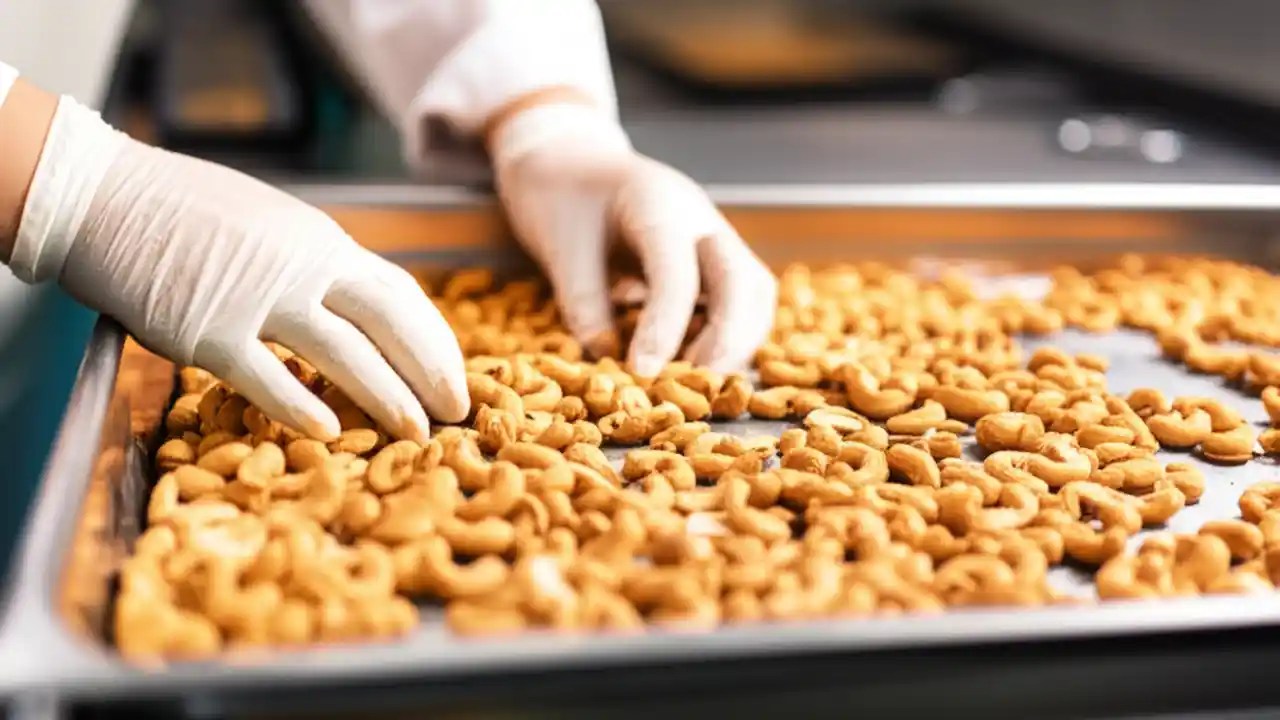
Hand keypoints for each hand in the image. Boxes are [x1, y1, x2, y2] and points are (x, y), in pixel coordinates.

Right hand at [24, 102, 468, 440]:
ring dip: (385, 394)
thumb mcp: (274, 225)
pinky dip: (298, 405)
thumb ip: (317, 264)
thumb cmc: (189, 212)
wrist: (105, 196)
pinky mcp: (206, 329)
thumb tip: (357, 305)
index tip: (456, 375)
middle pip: (387, 321)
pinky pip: (263, 374)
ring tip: (416, 431)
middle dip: (429, 369)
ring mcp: (255, 297)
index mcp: (322, 242)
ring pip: (341, 350)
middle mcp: (301, 266)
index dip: (434, 340)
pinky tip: (328, 433)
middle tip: (455, 413)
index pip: (399, 293)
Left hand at [490, 102, 776, 376]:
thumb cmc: (557, 192)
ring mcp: (712, 235)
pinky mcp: (711, 257)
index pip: (677, 273)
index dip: (664, 329)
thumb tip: (608, 360)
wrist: (565, 156)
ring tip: (699, 382)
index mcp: (659, 203)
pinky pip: (741, 298)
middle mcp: (699, 218)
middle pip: (743, 282)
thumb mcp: (557, 246)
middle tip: (695, 387)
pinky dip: (730, 334)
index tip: (643, 373)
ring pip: (754, 292)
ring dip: (738, 341)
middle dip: (727, 341)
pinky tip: (697, 363)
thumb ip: (583, 301)